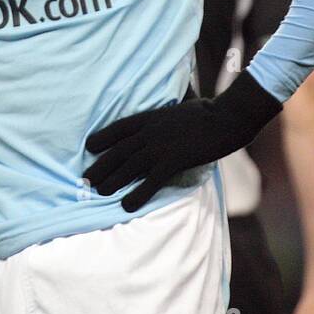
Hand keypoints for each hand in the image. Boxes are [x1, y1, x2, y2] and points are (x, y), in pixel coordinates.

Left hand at [84, 72, 281, 211]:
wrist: (227, 116)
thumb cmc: (209, 111)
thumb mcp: (180, 108)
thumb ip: (167, 115)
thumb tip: (166, 115)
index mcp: (152, 117)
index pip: (119, 127)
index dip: (102, 138)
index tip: (89, 147)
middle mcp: (151, 131)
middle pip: (119, 150)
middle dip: (101, 165)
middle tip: (87, 180)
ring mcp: (162, 146)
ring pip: (129, 166)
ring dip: (112, 181)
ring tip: (99, 193)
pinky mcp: (175, 160)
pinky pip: (151, 180)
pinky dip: (137, 194)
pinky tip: (126, 205)